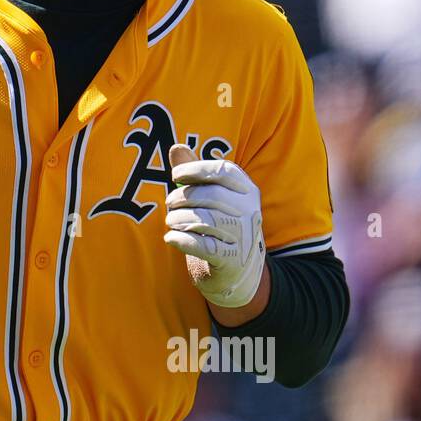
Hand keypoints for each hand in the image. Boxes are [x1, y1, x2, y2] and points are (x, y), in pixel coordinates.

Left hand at [162, 144, 265, 308]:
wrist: (239, 273)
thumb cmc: (220, 227)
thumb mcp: (212, 198)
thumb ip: (195, 174)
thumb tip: (176, 147)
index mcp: (247, 191)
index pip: (224, 171)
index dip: (196, 169)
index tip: (175, 175)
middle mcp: (250, 213)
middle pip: (211, 195)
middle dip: (182, 197)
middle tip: (170, 203)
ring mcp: (243, 238)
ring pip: (205, 220)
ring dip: (178, 219)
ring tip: (172, 221)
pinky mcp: (231, 261)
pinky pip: (202, 246)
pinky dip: (181, 240)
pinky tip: (171, 238)